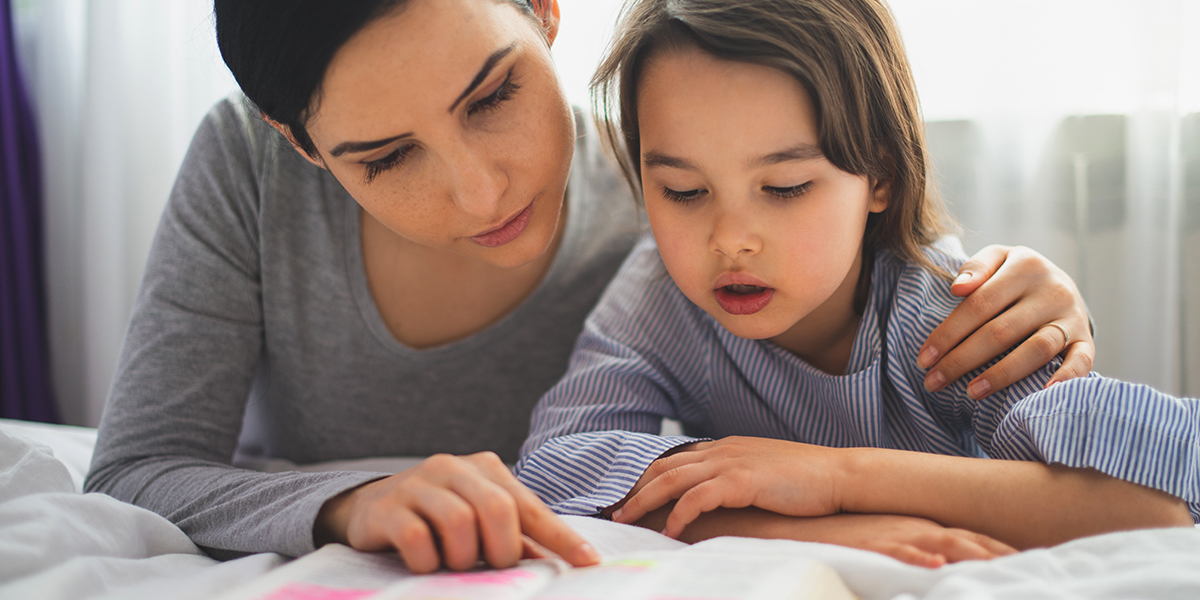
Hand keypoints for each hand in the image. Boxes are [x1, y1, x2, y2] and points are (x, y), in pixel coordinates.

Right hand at [314, 452, 599, 572]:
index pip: (531, 506)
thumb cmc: (436, 517)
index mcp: (487, 469)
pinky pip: (417, 539)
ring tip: (454, 565)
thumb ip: (514, 535)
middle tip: (492, 566)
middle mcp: (454, 468)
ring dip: (462, 558)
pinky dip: (428, 562)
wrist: (369, 507)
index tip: (590, 562)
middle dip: (502, 550)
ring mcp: (419, 483)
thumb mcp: (478, 520)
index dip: (561, 537)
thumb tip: (555, 560)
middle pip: (497, 510)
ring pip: (459, 523)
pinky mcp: (388, 507)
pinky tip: (426, 564)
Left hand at [611, 437, 842, 537]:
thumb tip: (717, 498)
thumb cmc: (807, 480)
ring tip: (628, 520)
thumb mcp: (763, 473)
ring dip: (644, 501)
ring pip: (673, 479)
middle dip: (635, 489)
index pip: (675, 460)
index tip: (629, 497)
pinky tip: (670, 530)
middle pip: (665, 467)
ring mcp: (731, 462)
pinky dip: (679, 513)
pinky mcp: (742, 480)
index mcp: (726, 447)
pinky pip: (698, 497)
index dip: (649, 479)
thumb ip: (737, 479)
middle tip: (615, 511)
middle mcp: (723, 450)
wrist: (840, 475)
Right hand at [783, 513, 1016, 567]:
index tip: (1031, 560)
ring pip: (941, 542)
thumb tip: (945, 567)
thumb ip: (920, 553)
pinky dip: (919, 556)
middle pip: (967, 540)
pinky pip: (898, 549)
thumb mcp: (891, 543)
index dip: (1001, 549)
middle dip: (999, 552)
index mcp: (924, 528)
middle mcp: (916, 528)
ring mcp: (896, 533)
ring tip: (998, 566)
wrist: (808, 518)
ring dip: (970, 553)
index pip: (972, 538)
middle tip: (1032, 565)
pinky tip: (936, 564)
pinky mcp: (871, 541)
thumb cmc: (851, 535)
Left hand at [919, 244, 1094, 398]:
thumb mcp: (997, 258)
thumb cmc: (1015, 276)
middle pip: (1001, 331)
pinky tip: (1041, 394)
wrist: (1061, 282)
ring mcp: (1072, 317)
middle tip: (933, 381)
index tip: (924, 358)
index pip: (979, 304)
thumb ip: (976, 267)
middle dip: (962, 360)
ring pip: (1036, 349)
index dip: (949, 333)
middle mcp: (1052, 291)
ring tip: (971, 393)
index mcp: (1026, 267)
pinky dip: (1066, 378)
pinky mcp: (1086, 339)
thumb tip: (958, 288)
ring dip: (1002, 375)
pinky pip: (1081, 361)